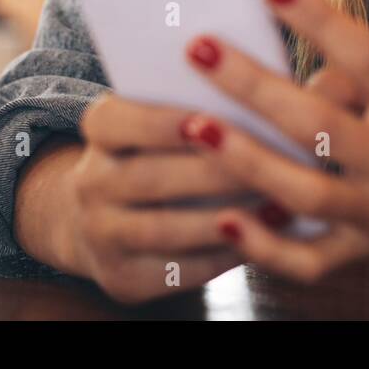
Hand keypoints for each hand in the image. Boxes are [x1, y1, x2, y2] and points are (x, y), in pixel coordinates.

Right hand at [56, 95, 290, 304]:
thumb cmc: (162, 151)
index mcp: (99, 128)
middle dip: (213, 171)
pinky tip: (262, 239)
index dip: (164, 122)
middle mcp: (89, 182)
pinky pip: (177, 269)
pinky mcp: (123, 277)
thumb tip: (265, 90)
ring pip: (164, 229)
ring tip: (279, 204)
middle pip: (150, 177)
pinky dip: (223, 255)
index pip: (120, 120)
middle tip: (271, 164)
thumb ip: (200, 103)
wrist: (108, 216)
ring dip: (225, 218)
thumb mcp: (162, 116)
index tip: (212, 117)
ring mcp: (100, 234)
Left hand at [175, 0, 368, 282]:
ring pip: (303, 192)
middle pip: (319, 125)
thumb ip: (363, 75)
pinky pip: (307, 260)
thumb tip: (288, 68)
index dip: (317, 18)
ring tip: (195, 124)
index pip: (367, 58)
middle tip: (199, 49)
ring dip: (242, 158)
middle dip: (251, 85)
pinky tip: (222, 217)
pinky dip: (262, 244)